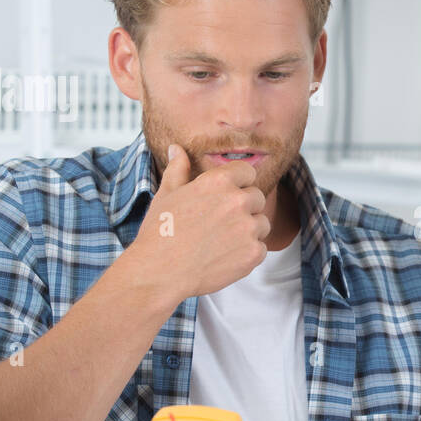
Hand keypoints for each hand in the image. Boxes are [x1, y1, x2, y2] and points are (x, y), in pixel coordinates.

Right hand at [122, 144, 270, 303]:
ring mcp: (248, 228)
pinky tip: (224, 256)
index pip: (247, 172)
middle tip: (220, 224)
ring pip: (262, 224)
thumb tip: (177, 148)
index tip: (228, 196)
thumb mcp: (166, 194)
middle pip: (257, 198)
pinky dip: (247, 253)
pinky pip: (261, 248)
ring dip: (248, 231)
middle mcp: (237, 201)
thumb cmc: (160, 232)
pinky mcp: (253, 253)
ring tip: (220, 241)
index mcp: (218, 182)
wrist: (159, 272)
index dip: (239, 183)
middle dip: (244, 208)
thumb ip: (178, 169)